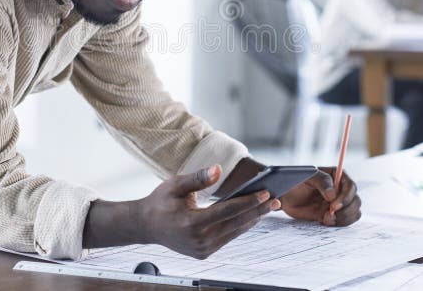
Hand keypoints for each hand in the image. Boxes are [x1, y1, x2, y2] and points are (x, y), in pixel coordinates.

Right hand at [137, 165, 279, 258]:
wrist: (145, 226)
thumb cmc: (160, 202)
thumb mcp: (175, 185)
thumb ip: (198, 178)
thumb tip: (218, 169)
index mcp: (192, 224)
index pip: (227, 211)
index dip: (248, 201)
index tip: (265, 193)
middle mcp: (199, 240)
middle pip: (236, 223)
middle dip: (258, 210)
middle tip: (276, 199)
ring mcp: (202, 249)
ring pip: (235, 232)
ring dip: (253, 219)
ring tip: (269, 206)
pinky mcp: (204, 253)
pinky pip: (228, 237)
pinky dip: (241, 226)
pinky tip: (252, 215)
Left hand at [278, 167, 360, 226]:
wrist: (286, 196)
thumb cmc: (295, 181)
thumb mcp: (307, 176)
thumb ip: (321, 181)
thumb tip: (333, 195)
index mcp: (337, 175)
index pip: (350, 186)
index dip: (345, 197)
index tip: (334, 206)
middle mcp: (341, 189)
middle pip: (355, 201)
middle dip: (345, 210)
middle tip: (329, 214)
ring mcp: (339, 202)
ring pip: (354, 212)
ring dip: (343, 218)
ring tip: (326, 218)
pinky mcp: (334, 214)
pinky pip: (346, 220)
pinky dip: (339, 223)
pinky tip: (325, 220)